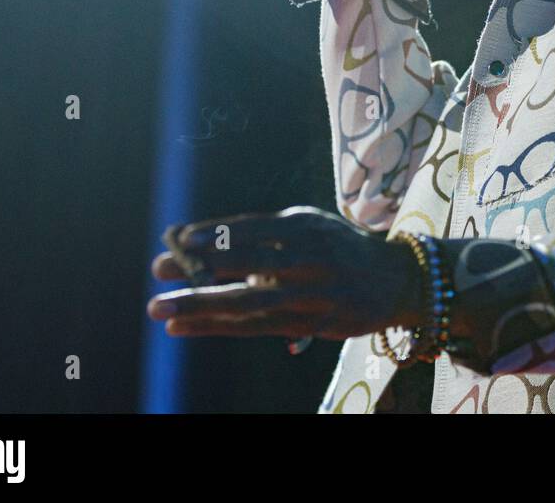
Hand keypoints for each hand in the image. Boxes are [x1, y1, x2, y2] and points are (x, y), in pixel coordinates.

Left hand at [147, 206, 422, 340]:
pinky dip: (218, 327)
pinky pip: (258, 327)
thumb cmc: (340, 250)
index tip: (177, 237)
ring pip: (248, 301)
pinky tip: (185, 329)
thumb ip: (269, 237)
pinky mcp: (315, 322)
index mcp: (306, 226)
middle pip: (246, 263)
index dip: (215, 233)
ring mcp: (313, 292)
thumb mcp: (312, 229)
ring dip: (200, 304)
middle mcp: (310, 256)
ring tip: (160, 307)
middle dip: (199, 266)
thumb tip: (206, 247)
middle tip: (157, 266)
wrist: (397, 279)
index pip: (252, 227)